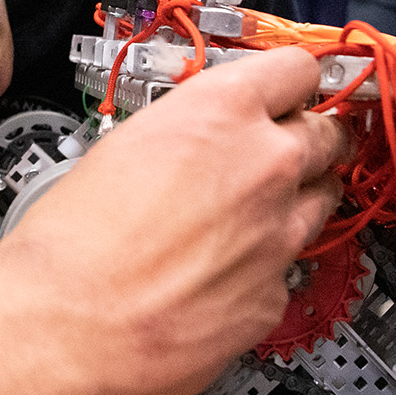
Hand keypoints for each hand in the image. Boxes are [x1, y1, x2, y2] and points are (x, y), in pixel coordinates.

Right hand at [0, 47, 349, 394]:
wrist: (68, 325)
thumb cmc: (75, 241)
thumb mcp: (126, 145)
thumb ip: (189, 131)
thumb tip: (206, 137)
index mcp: (222, 112)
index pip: (297, 69)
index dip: (292, 82)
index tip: (290, 92)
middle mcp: (266, 166)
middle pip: (327, 134)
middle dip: (308, 140)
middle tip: (281, 152)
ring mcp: (279, 233)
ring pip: (323, 199)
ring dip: (297, 199)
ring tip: (251, 214)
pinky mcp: (275, 294)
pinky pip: (288, 266)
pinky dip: (263, 267)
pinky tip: (219, 274)